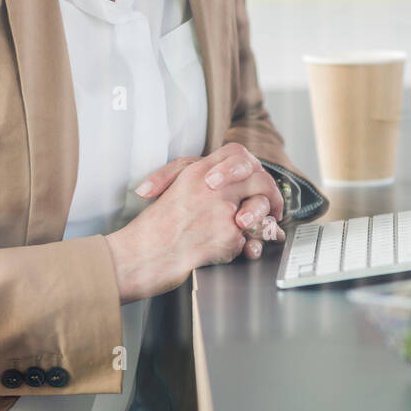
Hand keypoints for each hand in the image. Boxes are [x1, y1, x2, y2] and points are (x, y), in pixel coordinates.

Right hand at [105, 145, 285, 302]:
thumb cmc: (152, 230)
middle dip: (270, 198)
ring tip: (248, 235)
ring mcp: (222, 210)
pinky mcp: (228, 234)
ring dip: (258, 227)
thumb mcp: (172, 189)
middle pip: (260, 180)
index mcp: (198, 172)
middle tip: (272, 212)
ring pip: (260, 212)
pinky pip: (248, 241)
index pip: (238, 154)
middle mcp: (213, 186)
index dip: (251, 168)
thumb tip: (237, 188)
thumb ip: (203, 180)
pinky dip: (241, 250)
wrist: (139, 255)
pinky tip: (225, 252)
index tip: (254, 186)